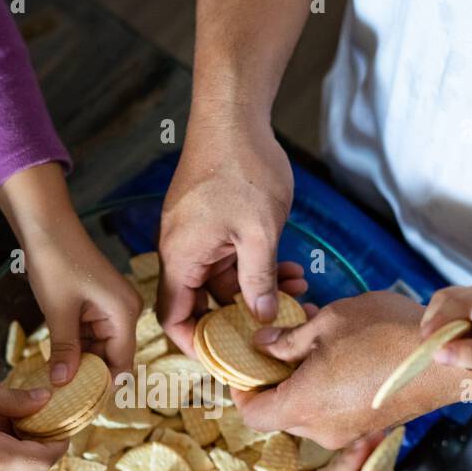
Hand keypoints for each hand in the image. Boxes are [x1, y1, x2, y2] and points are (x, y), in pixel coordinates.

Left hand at [25, 232, 141, 384]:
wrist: (47, 225)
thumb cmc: (55, 262)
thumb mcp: (58, 311)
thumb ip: (65, 350)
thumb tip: (63, 384)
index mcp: (124, 313)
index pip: (121, 363)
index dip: (103, 387)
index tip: (81, 407)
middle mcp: (126, 311)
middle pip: (112, 357)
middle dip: (90, 376)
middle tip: (65, 399)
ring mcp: (113, 307)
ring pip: (100, 348)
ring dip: (81, 363)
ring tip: (58, 384)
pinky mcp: (100, 304)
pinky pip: (92, 335)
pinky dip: (77, 347)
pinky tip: (59, 361)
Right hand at [158, 111, 299, 352]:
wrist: (233, 113)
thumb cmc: (241, 166)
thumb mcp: (260, 232)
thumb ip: (259, 279)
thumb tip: (264, 316)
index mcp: (181, 257)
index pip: (174, 318)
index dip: (196, 344)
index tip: (227, 357)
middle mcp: (181, 250)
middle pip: (200, 303)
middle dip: (240, 318)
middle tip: (276, 328)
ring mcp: (194, 236)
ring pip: (221, 282)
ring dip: (257, 290)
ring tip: (297, 291)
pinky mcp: (209, 223)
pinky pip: (228, 259)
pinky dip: (256, 268)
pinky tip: (290, 269)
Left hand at [233, 291, 471, 447]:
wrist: (448, 359)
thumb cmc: (387, 335)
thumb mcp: (328, 323)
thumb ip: (289, 339)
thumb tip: (263, 345)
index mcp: (303, 405)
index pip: (253, 414)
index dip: (241, 392)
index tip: (242, 368)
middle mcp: (322, 429)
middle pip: (280, 414)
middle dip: (274, 381)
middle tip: (276, 346)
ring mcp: (347, 433)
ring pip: (308, 412)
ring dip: (303, 381)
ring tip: (313, 341)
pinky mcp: (368, 427)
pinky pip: (334, 413)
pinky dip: (327, 389)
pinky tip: (339, 355)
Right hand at [422, 285, 471, 390]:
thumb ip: (469, 355)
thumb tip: (437, 353)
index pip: (459, 303)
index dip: (439, 320)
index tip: (426, 343)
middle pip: (445, 298)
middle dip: (432, 322)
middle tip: (427, 348)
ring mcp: (471, 299)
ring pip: (439, 304)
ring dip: (432, 325)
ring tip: (435, 348)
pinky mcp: (462, 309)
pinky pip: (440, 313)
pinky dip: (435, 328)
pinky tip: (443, 344)